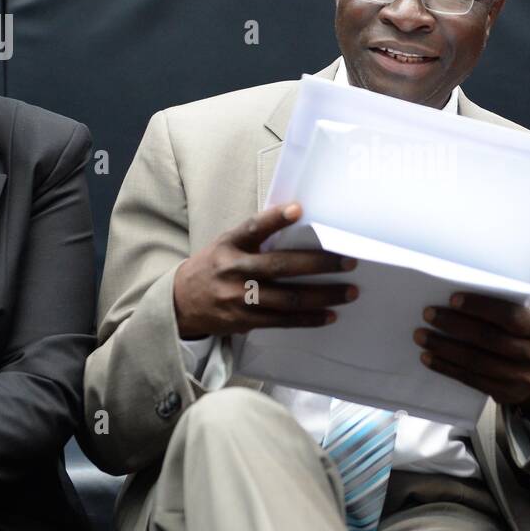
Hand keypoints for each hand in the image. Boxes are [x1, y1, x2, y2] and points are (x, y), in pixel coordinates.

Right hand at [172, 202, 358, 338]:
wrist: (180, 303)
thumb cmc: (215, 266)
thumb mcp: (227, 244)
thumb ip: (256, 236)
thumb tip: (298, 221)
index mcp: (229, 244)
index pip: (253, 227)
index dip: (275, 218)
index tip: (298, 209)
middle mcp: (233, 269)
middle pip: (280, 266)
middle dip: (318, 264)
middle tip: (349, 262)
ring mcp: (238, 297)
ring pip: (287, 298)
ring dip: (323, 296)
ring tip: (349, 291)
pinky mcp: (244, 320)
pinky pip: (283, 321)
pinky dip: (309, 318)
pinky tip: (330, 314)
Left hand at [413, 292, 529, 416]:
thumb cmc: (528, 338)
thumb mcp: (529, 322)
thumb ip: (504, 312)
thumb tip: (459, 301)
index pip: (510, 316)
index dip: (480, 307)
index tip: (453, 299)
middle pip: (489, 339)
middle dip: (455, 325)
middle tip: (429, 315)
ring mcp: (521, 379)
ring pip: (477, 362)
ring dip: (444, 348)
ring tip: (422, 337)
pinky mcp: (505, 394)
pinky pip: (471, 380)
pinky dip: (447, 368)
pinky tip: (429, 358)